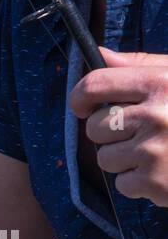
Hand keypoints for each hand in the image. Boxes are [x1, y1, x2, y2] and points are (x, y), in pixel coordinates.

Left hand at [71, 47, 167, 206]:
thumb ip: (139, 66)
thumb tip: (100, 53)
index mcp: (159, 83)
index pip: (94, 85)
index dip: (80, 98)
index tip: (82, 107)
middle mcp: (155, 115)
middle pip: (94, 127)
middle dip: (109, 133)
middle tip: (140, 133)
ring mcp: (153, 150)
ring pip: (104, 158)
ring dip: (123, 159)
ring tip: (155, 152)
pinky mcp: (155, 182)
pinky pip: (122, 184)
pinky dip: (139, 183)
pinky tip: (163, 171)